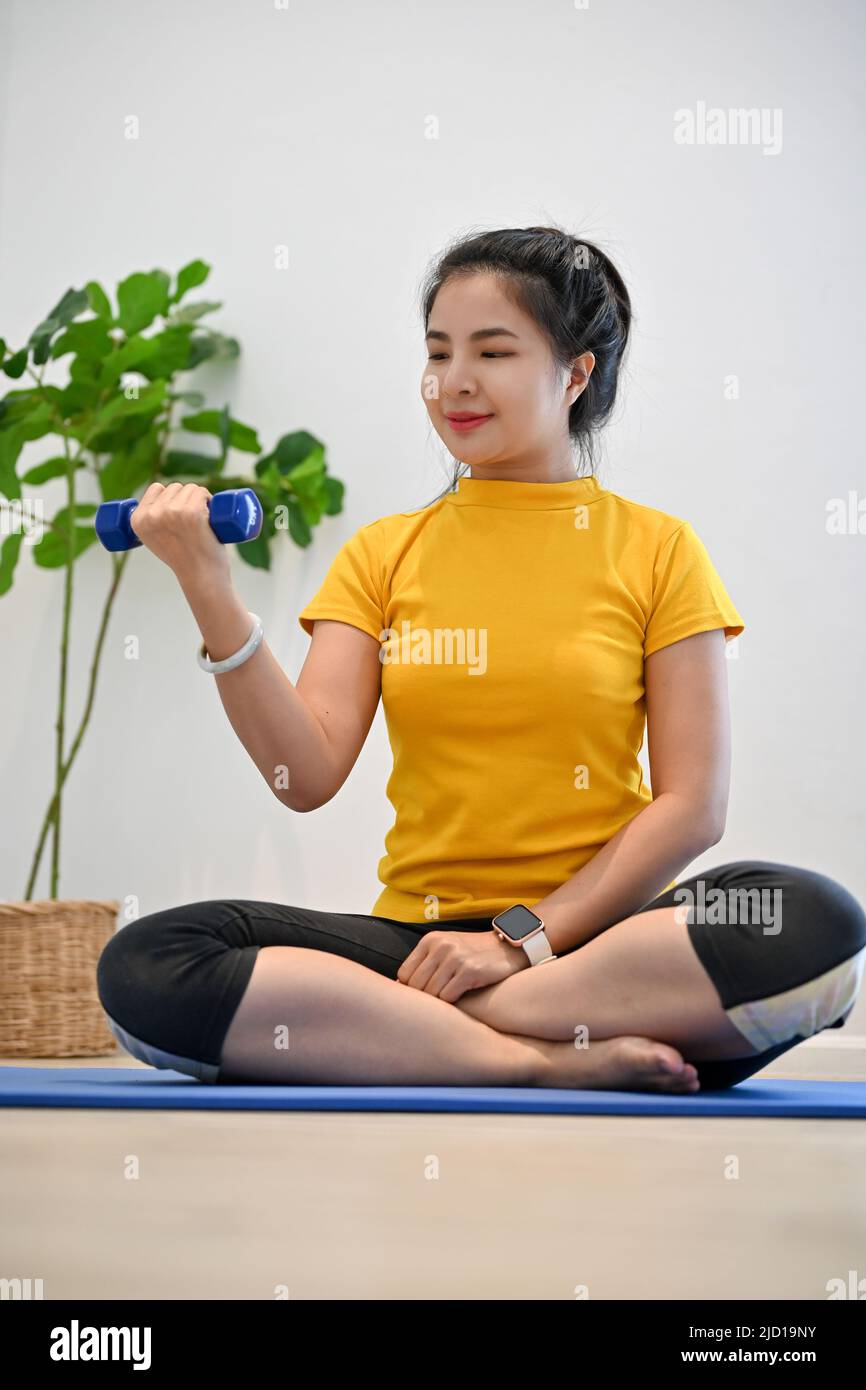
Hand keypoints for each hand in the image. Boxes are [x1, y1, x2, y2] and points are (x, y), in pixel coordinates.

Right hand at [129, 482, 231, 586]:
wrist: (201, 577)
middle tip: (193, 521)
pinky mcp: (192, 513)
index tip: (179, 513)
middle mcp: (152, 515)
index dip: (171, 496)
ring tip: (202, 521)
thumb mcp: (155, 540)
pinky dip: (209, 499)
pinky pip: (202, 492)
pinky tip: (210, 513)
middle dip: (187, 498)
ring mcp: (172, 512)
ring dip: (200, 498)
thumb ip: (151, 523)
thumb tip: (155, 506)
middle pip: (174, 486)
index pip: (156, 488)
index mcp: (138, 520)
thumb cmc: (183, 559)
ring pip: (190, 488)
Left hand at [396, 929, 527, 1002]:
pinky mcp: (470, 971)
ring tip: (450, 998)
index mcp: (430, 941)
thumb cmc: (473, 954)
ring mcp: (455, 958)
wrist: (508, 948)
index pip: (405, 974)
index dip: (411, 989)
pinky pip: (449, 997)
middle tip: (437, 1002)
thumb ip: (425, 964)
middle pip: (416, 985)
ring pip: (432, 993)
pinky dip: (453, 1001)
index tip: (423, 994)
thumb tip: (400, 988)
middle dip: (425, 998)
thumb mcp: (446, 950)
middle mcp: (441, 946)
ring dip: (440, 1001)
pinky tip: (462, 996)